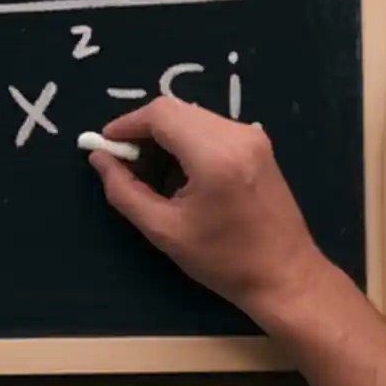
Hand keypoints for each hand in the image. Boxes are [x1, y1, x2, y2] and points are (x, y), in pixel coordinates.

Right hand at [89, 97, 328, 321]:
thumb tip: (99, 159)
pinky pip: (210, 127)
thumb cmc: (223, 260)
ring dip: (164, 135)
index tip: (105, 145)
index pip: (161, 114)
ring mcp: (252, 136)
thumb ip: (125, 191)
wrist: (285, 275)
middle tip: (124, 161)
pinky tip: (178, 171)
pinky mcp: (258, 144)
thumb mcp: (164, 230)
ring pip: (192, 116)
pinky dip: (186, 140)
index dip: (127, 124)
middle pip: (176, 110)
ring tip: (149, 170)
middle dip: (143, 129)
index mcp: (215, 156)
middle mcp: (236, 135)